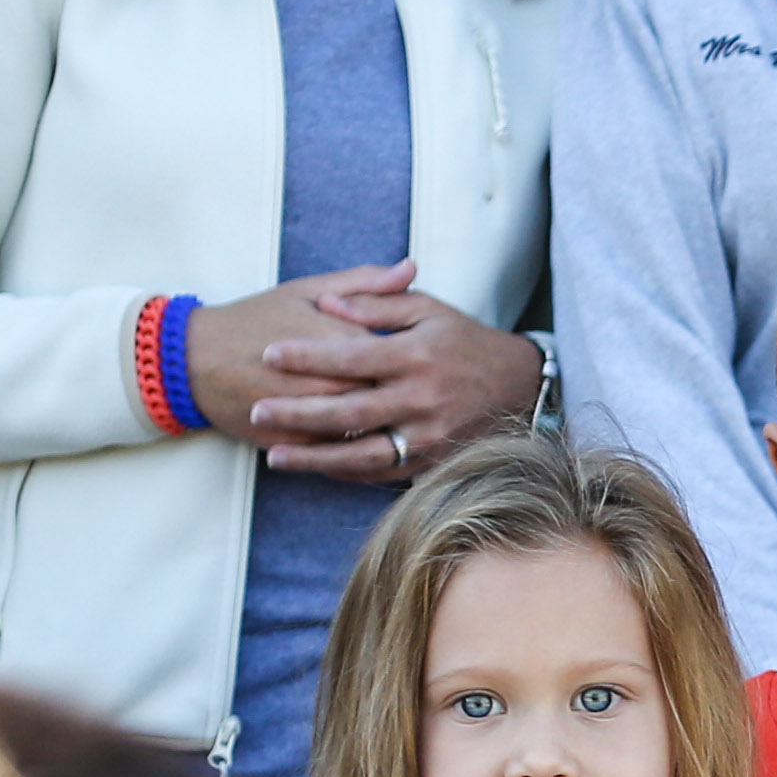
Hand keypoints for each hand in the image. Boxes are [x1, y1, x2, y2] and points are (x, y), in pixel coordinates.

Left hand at [225, 264, 542, 480]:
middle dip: (297, 413)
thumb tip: (325, 303)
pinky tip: (316, 468)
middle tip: (256, 411)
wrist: (520, 386)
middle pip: (349, 411)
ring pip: (363, 454)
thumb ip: (376, 303)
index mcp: (417, 355)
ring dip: (315, 458)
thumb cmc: (466, 341)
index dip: (307, 356)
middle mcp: (423, 399)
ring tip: (274, 456)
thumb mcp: (428, 308)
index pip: (351, 356)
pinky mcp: (434, 461)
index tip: (269, 354)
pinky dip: (347, 473)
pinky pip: (384, 473)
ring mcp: (430, 436)